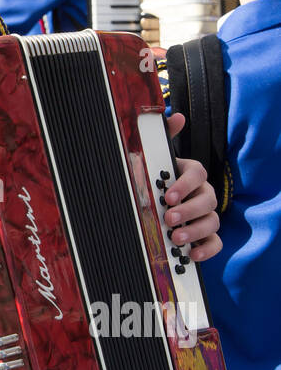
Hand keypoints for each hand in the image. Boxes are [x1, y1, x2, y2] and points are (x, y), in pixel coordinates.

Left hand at [166, 115, 221, 262]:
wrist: (154, 205)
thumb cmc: (157, 181)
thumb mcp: (154, 160)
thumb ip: (162, 137)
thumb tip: (176, 116)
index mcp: (192, 174)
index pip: (197, 173)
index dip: (185, 184)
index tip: (169, 195)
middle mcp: (204, 194)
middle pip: (207, 200)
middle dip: (189, 210)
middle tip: (169, 218)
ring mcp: (207, 215)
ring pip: (212, 222)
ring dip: (195, 230)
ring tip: (176, 237)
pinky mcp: (207, 236)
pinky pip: (216, 242)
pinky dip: (207, 249)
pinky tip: (193, 254)